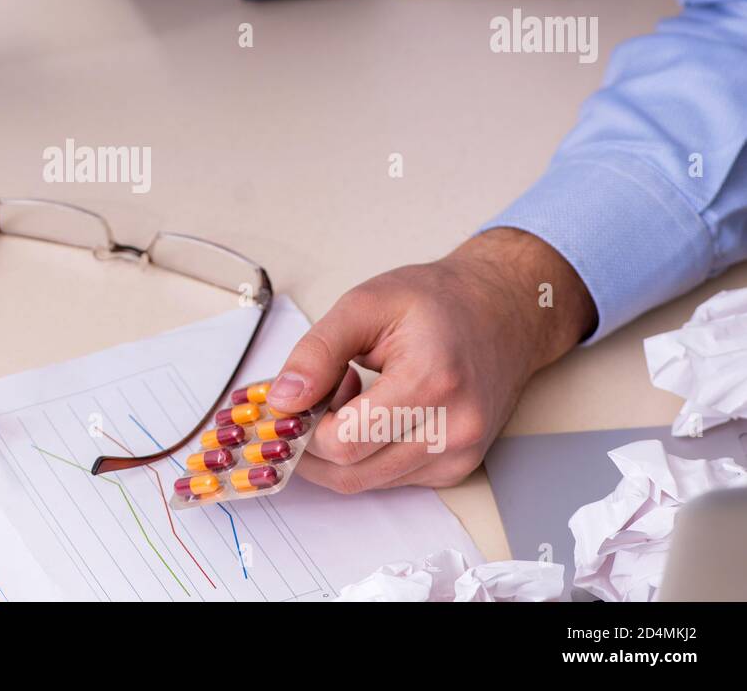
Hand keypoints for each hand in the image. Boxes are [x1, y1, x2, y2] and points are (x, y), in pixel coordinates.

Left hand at [267, 228, 596, 492]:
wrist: (501, 311)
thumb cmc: (438, 303)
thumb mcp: (364, 305)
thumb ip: (317, 353)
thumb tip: (283, 399)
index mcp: (431, 382)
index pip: (343, 442)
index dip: (306, 425)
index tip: (300, 394)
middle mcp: (454, 428)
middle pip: (350, 472)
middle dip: (315, 442)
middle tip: (318, 395)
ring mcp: (460, 454)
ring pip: (365, 482)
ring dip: (340, 449)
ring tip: (352, 397)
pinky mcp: (457, 468)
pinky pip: (389, 480)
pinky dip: (366, 455)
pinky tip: (375, 413)